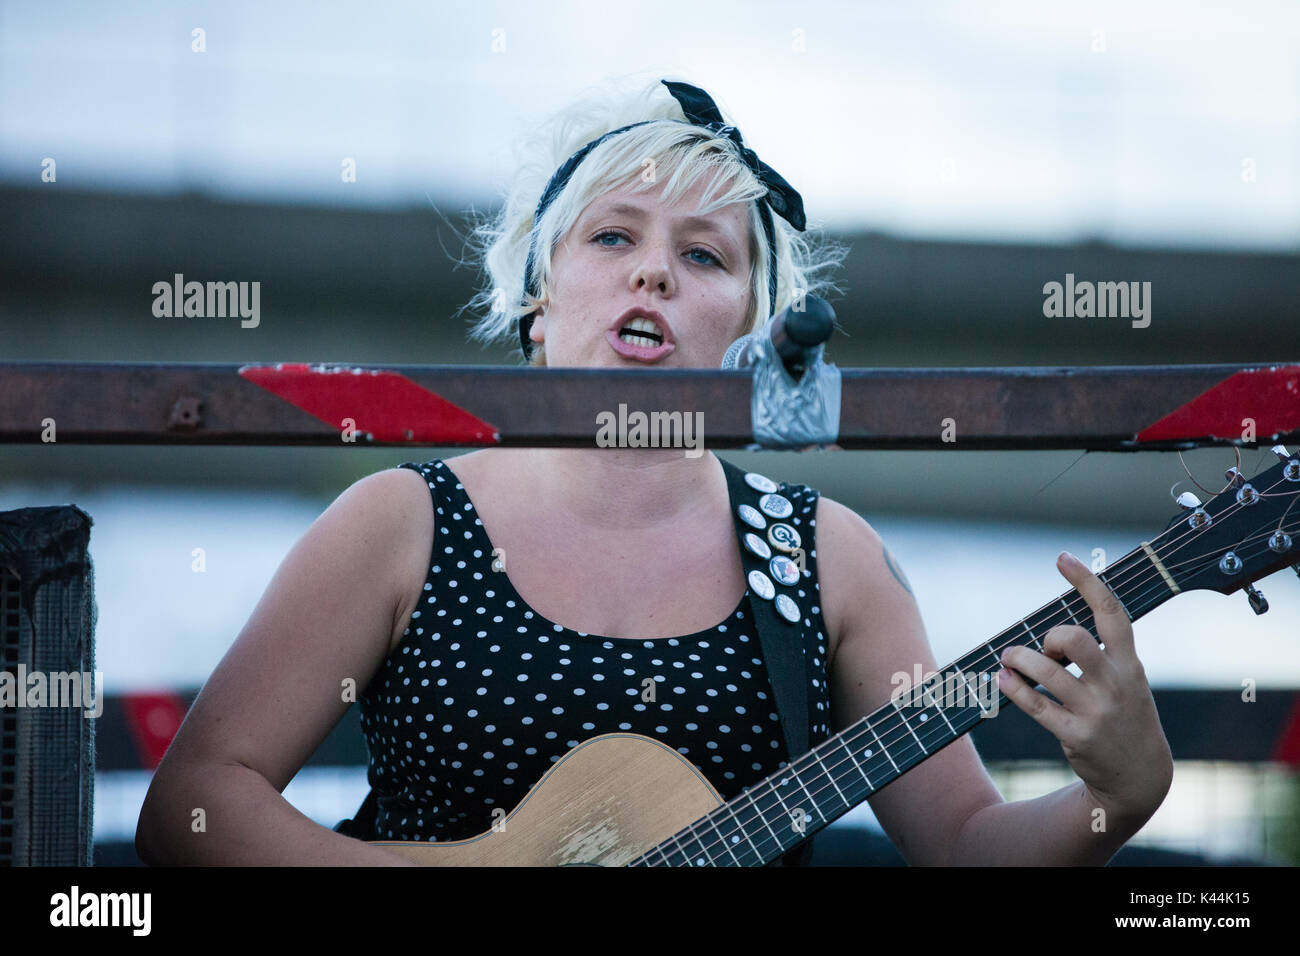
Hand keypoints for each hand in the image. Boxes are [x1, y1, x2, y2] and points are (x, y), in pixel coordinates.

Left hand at [997, 551, 1172, 828]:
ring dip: (1019, 658)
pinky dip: (1012, 687)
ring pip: (1046, 671)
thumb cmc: (1125, 714)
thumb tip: (1057, 625)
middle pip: (1074, 638)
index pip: (1112, 613)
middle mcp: (1116, 684)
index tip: (1063, 559)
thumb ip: (1104, 652)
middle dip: (1050, 636)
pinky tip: (1002, 679)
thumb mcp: (1128, 680)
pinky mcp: (1075, 735)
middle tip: (1045, 650)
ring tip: (1011, 659)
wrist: (1140, 776)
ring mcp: (1096, 711)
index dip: (1087, 582)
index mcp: (1130, 664)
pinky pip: (1035, 704)